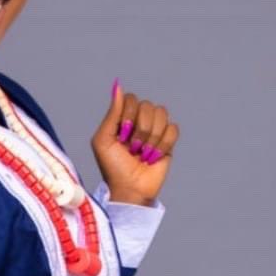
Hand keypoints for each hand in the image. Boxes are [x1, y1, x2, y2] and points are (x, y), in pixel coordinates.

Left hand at [90, 80, 178, 205]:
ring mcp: (155, 129)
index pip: (131, 99)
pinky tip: (154, 156)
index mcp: (123, 117)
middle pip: (148, 106)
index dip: (128, 116)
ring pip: (162, 114)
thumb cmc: (113, 167)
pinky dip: (163, 144)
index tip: (122, 136)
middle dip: (140, 130)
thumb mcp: (103, 140)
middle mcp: (139, 120)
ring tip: (143, 154)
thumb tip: (117, 86)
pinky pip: (173, 128)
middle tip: (132, 149)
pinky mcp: (168, 141)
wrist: (130, 189)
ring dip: (151, 138)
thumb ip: (112, 113)